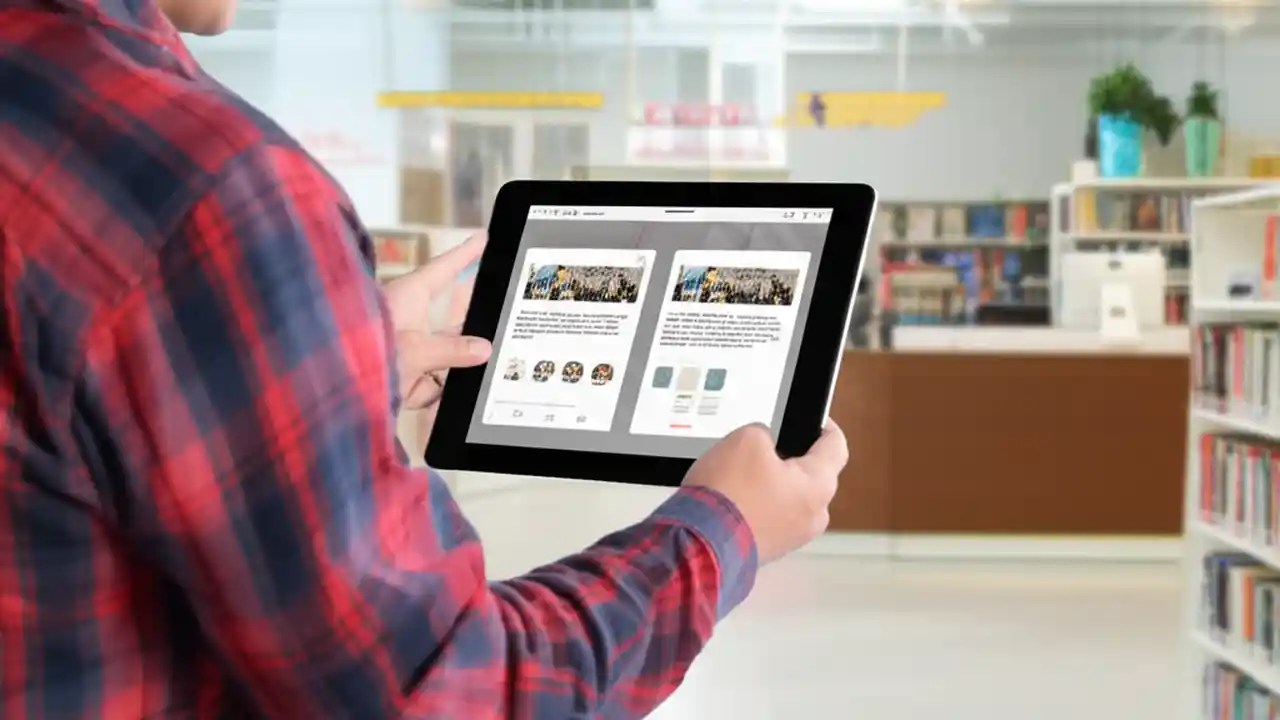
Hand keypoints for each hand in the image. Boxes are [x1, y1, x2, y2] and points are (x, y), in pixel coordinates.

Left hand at [382, 233, 491, 413]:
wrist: (332, 388)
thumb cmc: (366, 354)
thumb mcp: (418, 352)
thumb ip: (453, 350)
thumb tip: (485, 349)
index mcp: (410, 297)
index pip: (444, 269)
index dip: (465, 253)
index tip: (483, 236)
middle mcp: (409, 320)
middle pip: (452, 320)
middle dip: (473, 327)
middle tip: (503, 322)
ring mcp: (406, 350)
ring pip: (445, 355)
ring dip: (458, 366)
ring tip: (491, 367)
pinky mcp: (402, 378)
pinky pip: (432, 384)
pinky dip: (439, 392)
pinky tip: (456, 395)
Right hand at [683, 421, 846, 563]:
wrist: (700, 545)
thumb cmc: (731, 492)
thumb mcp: (746, 438)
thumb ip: (764, 433)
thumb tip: (762, 445)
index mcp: (819, 485)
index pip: (836, 447)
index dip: (825, 426)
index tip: (814, 419)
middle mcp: (813, 516)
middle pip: (810, 476)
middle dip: (789, 458)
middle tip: (762, 446)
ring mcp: (791, 538)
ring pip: (787, 499)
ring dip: (769, 485)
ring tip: (739, 474)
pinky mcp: (768, 550)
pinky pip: (769, 518)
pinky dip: (754, 506)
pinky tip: (731, 498)